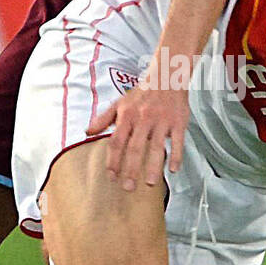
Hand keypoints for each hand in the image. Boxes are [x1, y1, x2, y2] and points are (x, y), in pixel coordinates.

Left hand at [86, 74, 189, 190]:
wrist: (167, 76)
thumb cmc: (142, 93)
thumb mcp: (120, 103)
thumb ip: (103, 119)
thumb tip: (87, 132)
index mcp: (127, 115)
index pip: (117, 142)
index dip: (113, 160)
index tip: (112, 176)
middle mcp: (144, 119)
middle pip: (135, 148)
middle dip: (131, 169)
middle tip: (128, 187)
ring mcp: (162, 121)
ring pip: (157, 147)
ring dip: (153, 166)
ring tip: (149, 183)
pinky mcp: (178, 122)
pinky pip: (178, 141)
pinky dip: (176, 156)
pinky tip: (173, 170)